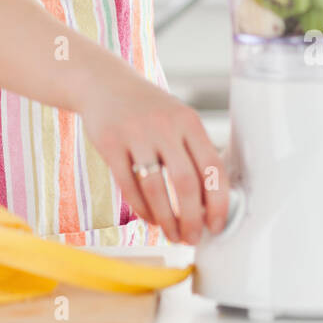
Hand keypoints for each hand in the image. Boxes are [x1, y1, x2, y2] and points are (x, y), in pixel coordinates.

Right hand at [78, 63, 229, 243]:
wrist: (103, 83)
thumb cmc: (148, 109)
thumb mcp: (177, 118)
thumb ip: (194, 151)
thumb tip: (211, 203)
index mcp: (189, 121)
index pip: (213, 167)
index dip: (218, 202)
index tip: (217, 225)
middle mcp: (165, 125)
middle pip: (186, 183)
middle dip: (192, 219)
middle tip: (193, 238)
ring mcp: (136, 133)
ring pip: (156, 189)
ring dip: (167, 220)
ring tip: (172, 234)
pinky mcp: (110, 143)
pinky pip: (128, 186)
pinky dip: (142, 210)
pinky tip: (150, 219)